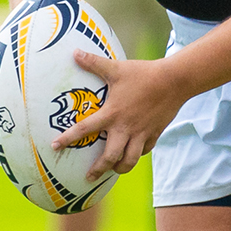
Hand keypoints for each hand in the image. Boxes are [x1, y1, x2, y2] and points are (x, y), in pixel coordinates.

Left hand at [54, 52, 188, 179]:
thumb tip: (75, 53)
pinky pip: (145, 150)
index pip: (85, 129)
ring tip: (113, 170)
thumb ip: (94, 63)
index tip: (55, 146)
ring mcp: (141, 133)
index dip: (68, 139)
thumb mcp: (116, 68)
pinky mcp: (154, 134)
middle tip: (89, 177)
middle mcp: (125, 128)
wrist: (174, 81)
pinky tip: (133, 153)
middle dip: (99, 170)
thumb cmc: (143, 74)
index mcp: (112, 114)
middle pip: (110, 157)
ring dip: (120, 168)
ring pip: (130, 161)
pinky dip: (137, 154)